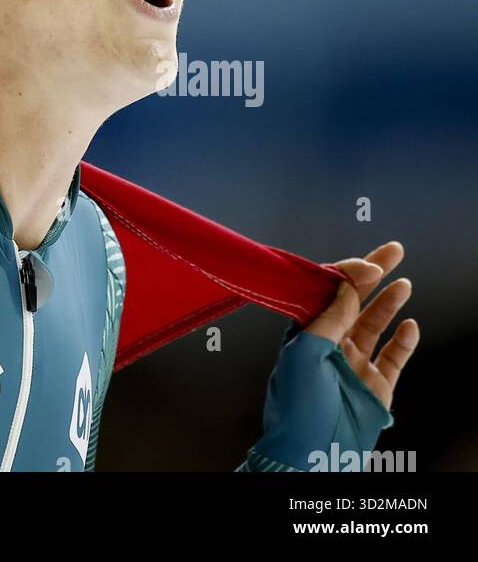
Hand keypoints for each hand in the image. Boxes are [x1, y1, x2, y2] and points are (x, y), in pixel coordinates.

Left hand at [305, 240, 418, 410]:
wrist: (311, 456)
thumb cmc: (297, 407)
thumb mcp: (304, 355)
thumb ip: (326, 319)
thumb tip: (344, 287)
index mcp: (306, 333)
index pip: (328, 292)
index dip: (348, 273)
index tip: (369, 264)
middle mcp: (330, 344)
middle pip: (354, 301)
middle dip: (373, 274)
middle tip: (393, 251)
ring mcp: (354, 364)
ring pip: (375, 324)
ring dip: (389, 303)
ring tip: (404, 284)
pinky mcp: (375, 387)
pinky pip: (392, 358)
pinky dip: (403, 341)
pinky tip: (410, 325)